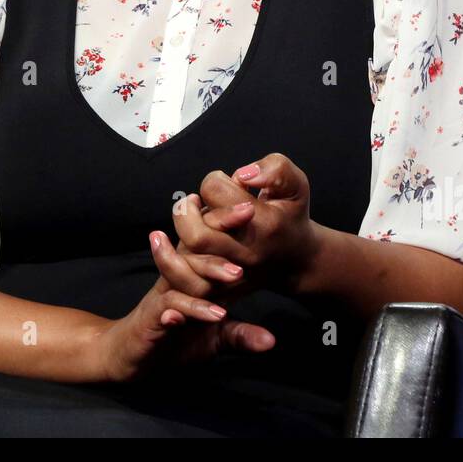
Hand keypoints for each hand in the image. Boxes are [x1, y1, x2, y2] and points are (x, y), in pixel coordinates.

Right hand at [90, 230, 274, 382]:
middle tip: (248, 216)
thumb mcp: (214, 338)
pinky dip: (190, 309)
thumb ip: (240, 334)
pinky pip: (172, 306)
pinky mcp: (153, 317)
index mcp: (192, 274)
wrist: (130, 355)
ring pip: (185, 273)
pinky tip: (210, 311)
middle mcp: (177, 277)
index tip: (251, 206)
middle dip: (221, 229)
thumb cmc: (174, 340)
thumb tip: (271, 341)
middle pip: (196, 245)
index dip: (227, 222)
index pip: (209, 241)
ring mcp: (164, 296)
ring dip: (209, 270)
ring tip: (236, 275)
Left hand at [171, 154, 321, 295]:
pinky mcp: (223, 291)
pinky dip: (171, 267)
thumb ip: (275, 170)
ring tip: (183, 222)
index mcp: (264, 225)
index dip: (214, 181)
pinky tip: (165, 245)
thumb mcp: (295, 185)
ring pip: (188, 264)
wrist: (297, 260)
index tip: (224, 183)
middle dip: (185, 212)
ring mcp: (234, 277)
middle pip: (198, 236)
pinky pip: (187, 288)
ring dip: (177, 239)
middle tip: (193, 202)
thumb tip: (243, 175)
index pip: (216, 193)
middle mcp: (247, 254)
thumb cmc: (290, 215)